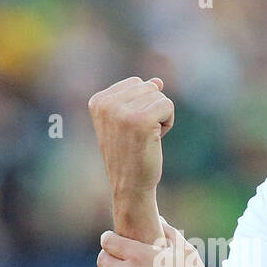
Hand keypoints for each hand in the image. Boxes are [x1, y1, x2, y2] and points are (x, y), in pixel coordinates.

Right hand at [88, 76, 173, 197]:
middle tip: (139, 135)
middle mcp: (106, 104)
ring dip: (160, 118)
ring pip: (160, 96)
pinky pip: (168, 106)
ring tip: (145, 138)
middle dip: (152, 109)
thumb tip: (157, 81)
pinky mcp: (141, 120)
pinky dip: (168, 123)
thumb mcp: (128, 120)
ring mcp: (122, 111)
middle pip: (149, 87)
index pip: (135, 83)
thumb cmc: (130, 154)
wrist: (130, 185)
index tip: (130, 128)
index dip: (141, 104)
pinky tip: (155, 139)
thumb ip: (138, 97)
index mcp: (98, 101)